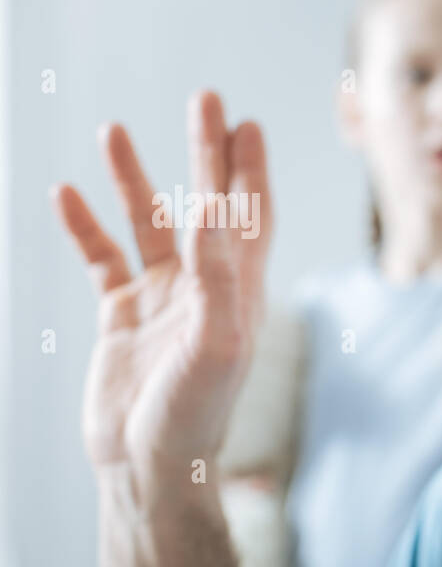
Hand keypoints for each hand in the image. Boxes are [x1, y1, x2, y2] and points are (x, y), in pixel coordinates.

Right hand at [52, 91, 273, 481]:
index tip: (246, 122)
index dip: (250, 169)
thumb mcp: (216, 342)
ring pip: (148, 224)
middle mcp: (206, 288)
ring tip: (117, 130)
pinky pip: (102, 259)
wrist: (149, 467)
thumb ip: (220, 274)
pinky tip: (65, 192)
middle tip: (204, 99)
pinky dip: (85, 227)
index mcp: (239, 291)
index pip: (250, 215)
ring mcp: (162, 301)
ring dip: (134, 180)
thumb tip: (219, 206)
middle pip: (206, 204)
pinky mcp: (121, 318)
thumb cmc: (195, 414)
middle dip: (205, 153)